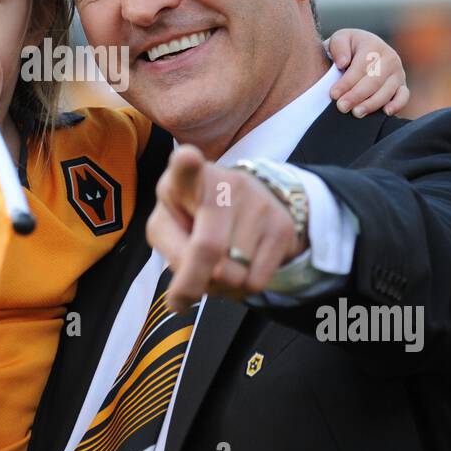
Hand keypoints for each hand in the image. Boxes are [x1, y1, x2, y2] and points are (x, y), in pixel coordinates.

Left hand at [146, 145, 306, 313]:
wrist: (247, 202)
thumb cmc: (193, 215)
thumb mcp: (168, 225)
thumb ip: (172, 249)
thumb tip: (199, 282)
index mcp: (188, 179)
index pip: (185, 167)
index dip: (186, 163)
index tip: (187, 158)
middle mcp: (227, 184)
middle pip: (208, 248)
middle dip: (192, 283)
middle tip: (185, 292)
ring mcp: (259, 204)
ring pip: (233, 275)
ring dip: (218, 288)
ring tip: (214, 267)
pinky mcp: (282, 227)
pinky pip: (255, 283)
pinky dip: (239, 290)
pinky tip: (234, 269)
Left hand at [324, 28, 408, 117]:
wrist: (360, 51)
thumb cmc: (346, 48)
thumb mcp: (339, 39)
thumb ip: (338, 47)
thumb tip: (342, 63)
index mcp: (373, 45)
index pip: (360, 67)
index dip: (347, 82)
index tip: (334, 94)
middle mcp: (389, 58)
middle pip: (374, 80)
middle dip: (357, 95)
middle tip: (342, 107)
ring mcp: (397, 72)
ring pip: (387, 91)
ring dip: (372, 104)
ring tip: (357, 113)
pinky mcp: (402, 85)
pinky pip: (404, 96)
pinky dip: (397, 105)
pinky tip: (386, 112)